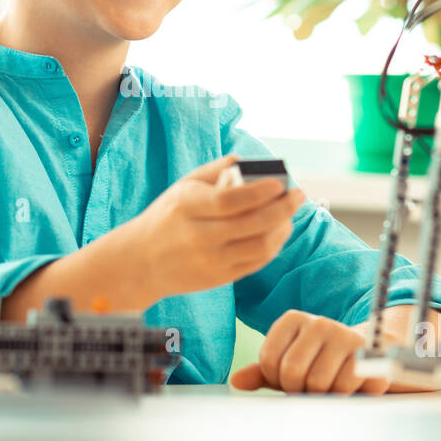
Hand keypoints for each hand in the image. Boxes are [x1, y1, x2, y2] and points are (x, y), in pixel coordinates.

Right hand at [119, 154, 306, 306]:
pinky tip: (278, 231)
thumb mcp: (184, 186)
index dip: (259, 191)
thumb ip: (217, 169)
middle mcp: (198, 236)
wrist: (141, 261)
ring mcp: (210, 261)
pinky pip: (256, 263)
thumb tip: (251, 162)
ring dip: (282, 229)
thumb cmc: (169, 215)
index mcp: (187, 207)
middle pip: (251, 224)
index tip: (279, 182)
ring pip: (259, 247)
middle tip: (298, 195)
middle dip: (282, 208)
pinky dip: (273, 246)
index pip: (230, 201)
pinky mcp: (219, 279)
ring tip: (289, 214)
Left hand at [229, 306, 440, 394]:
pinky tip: (348, 389)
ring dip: (322, 396)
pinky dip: (343, 396)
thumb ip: (263, 372)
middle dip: (298, 390)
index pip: (268, 360)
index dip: (277, 380)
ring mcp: (344, 335)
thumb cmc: (321, 364)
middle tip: (310, 389)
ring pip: (317, 382)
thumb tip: (236, 381)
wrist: (370, 358)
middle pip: (291, 371)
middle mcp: (319, 322)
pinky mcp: (367, 353)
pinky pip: (344, 386)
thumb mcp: (289, 365)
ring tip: (330, 388)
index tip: (291, 380)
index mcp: (293, 320)